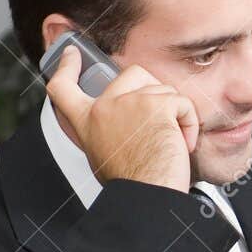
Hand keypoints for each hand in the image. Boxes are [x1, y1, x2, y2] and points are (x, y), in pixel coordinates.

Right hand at [46, 42, 199, 192]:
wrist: (147, 196)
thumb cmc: (131, 184)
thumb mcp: (102, 155)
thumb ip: (106, 130)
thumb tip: (122, 124)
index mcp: (87, 122)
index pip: (63, 87)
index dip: (66, 67)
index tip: (71, 54)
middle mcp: (104, 108)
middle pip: (130, 75)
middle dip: (151, 92)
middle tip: (159, 119)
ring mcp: (130, 102)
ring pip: (161, 89)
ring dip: (173, 114)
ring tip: (170, 142)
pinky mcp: (157, 105)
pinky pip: (181, 103)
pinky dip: (188, 123)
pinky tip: (182, 143)